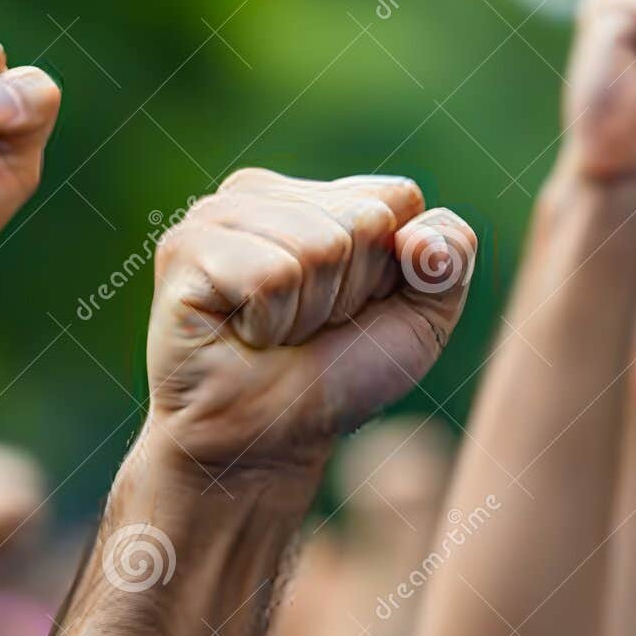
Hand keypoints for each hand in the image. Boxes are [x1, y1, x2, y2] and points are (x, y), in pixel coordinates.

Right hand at [145, 169, 476, 472]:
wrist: (265, 444)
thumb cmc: (334, 378)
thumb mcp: (420, 319)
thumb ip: (450, 258)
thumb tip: (420, 235)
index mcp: (316, 194)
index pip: (398, 198)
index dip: (392, 271)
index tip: (350, 311)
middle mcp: (262, 191)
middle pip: (364, 221)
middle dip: (351, 295)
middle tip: (305, 331)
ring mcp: (218, 214)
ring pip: (320, 247)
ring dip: (309, 314)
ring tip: (273, 336)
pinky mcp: (186, 249)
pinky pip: (271, 275)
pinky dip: (271, 323)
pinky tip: (243, 337)